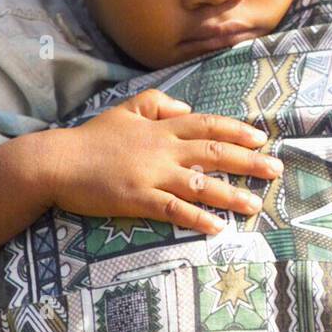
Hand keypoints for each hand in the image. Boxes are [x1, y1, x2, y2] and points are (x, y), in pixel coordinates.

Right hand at [42, 89, 282, 235]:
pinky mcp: (137, 199)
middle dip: (249, 161)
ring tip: (255, 205)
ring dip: (231, 195)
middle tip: (276, 170)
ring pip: (200, 183)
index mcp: (161, 127)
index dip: (238, 131)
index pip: (208, 125)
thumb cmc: (90, 138)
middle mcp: (162, 148)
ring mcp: (151, 174)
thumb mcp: (126, 108)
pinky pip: (173, 210)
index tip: (262, 137)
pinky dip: (196, 219)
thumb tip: (187, 107)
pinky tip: (216, 228)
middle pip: (215, 153)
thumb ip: (159, 103)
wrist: (55, 162)